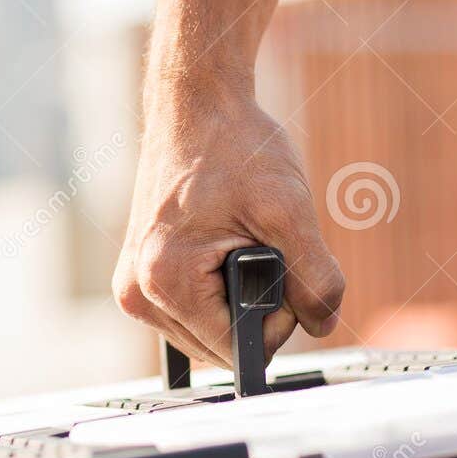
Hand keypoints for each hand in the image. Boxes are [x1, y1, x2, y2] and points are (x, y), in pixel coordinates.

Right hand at [112, 75, 345, 367]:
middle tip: (257, 245)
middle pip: (221, 349)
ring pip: (208, 336)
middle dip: (254, 309)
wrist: (196, 106)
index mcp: (166, 282)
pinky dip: (216, 290)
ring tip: (235, 239)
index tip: (278, 264)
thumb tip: (323, 325)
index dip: (276, 320)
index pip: (238, 351)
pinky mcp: (138, 280)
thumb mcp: (290, 209)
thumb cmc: (235, 146)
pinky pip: (192, 315)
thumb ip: (315, 277)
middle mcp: (138, 294)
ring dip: (236, 299)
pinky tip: (219, 249)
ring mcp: (133, 290)